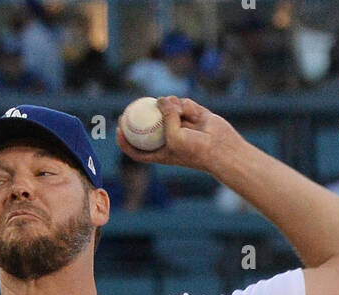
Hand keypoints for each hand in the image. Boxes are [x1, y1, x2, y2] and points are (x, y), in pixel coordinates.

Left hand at [115, 96, 240, 173]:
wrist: (220, 147)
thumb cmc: (195, 149)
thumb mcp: (174, 136)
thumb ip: (165, 116)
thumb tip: (160, 99)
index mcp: (161, 152)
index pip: (138, 149)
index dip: (125, 140)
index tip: (118, 128)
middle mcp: (169, 138)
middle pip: (150, 124)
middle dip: (142, 114)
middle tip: (134, 105)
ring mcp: (180, 125)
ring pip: (167, 108)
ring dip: (170, 105)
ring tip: (179, 111)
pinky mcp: (192, 115)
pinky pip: (182, 103)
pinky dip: (185, 105)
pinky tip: (192, 111)